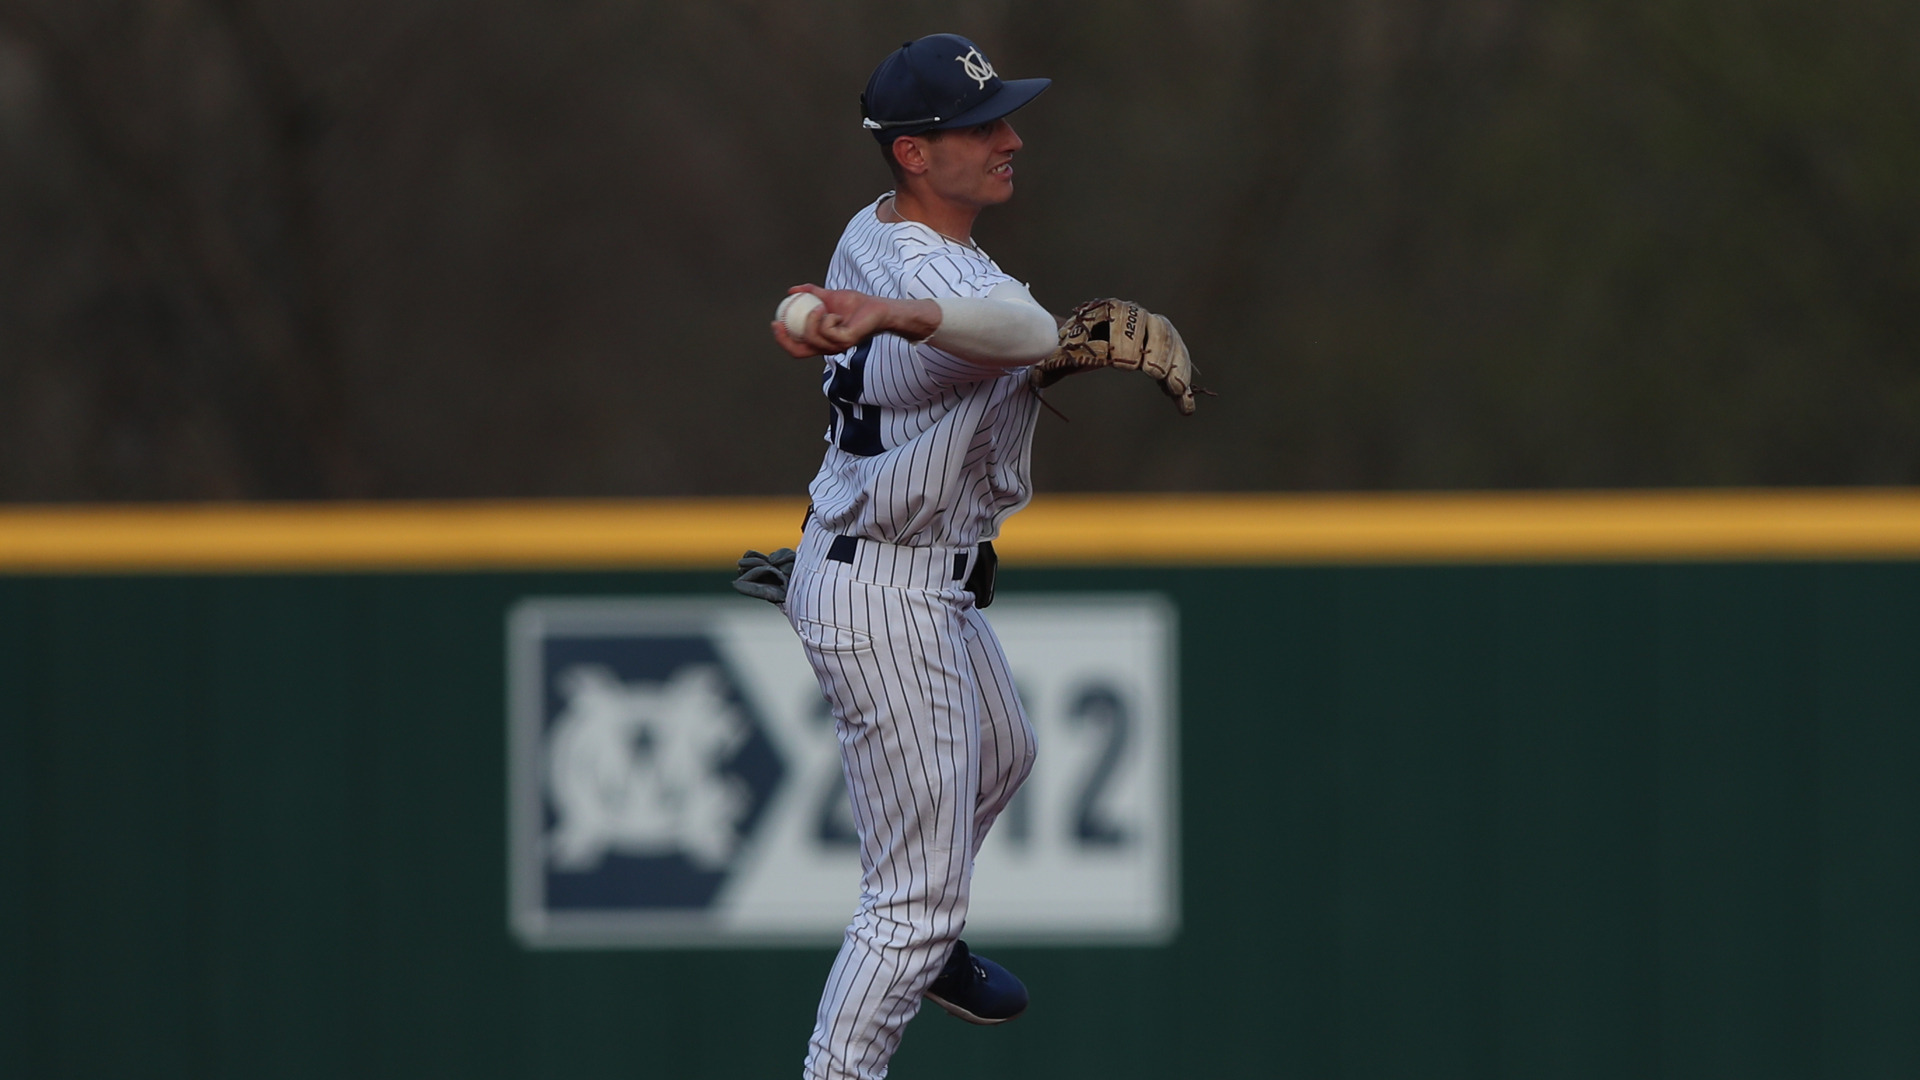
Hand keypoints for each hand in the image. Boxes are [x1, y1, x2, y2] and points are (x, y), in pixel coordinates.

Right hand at [770, 285, 939, 357]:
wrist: (878, 307)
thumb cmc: (857, 305)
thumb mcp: (829, 296)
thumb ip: (811, 293)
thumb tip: (791, 290)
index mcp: (822, 340)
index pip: (797, 347)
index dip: (783, 340)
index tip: (775, 322)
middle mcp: (828, 347)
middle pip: (799, 351)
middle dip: (785, 339)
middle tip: (779, 323)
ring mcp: (837, 346)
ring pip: (813, 338)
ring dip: (811, 321)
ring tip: (820, 308)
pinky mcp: (847, 341)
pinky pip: (828, 331)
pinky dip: (827, 319)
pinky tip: (835, 313)